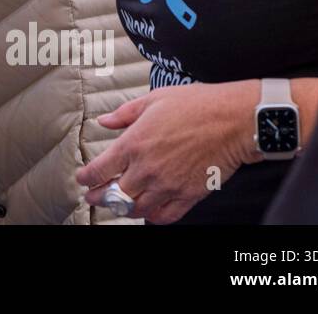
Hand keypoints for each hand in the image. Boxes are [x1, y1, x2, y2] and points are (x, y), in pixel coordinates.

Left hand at [76, 80, 258, 223]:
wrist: (234, 120)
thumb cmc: (197, 105)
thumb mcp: (153, 100)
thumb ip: (124, 114)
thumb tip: (104, 121)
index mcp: (134, 143)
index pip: (99, 170)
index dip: (86, 178)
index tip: (83, 179)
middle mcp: (147, 168)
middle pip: (114, 194)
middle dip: (100, 198)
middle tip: (94, 197)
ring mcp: (168, 185)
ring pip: (137, 209)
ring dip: (124, 208)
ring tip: (119, 204)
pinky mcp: (189, 195)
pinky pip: (165, 216)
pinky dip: (153, 217)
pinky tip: (148, 212)